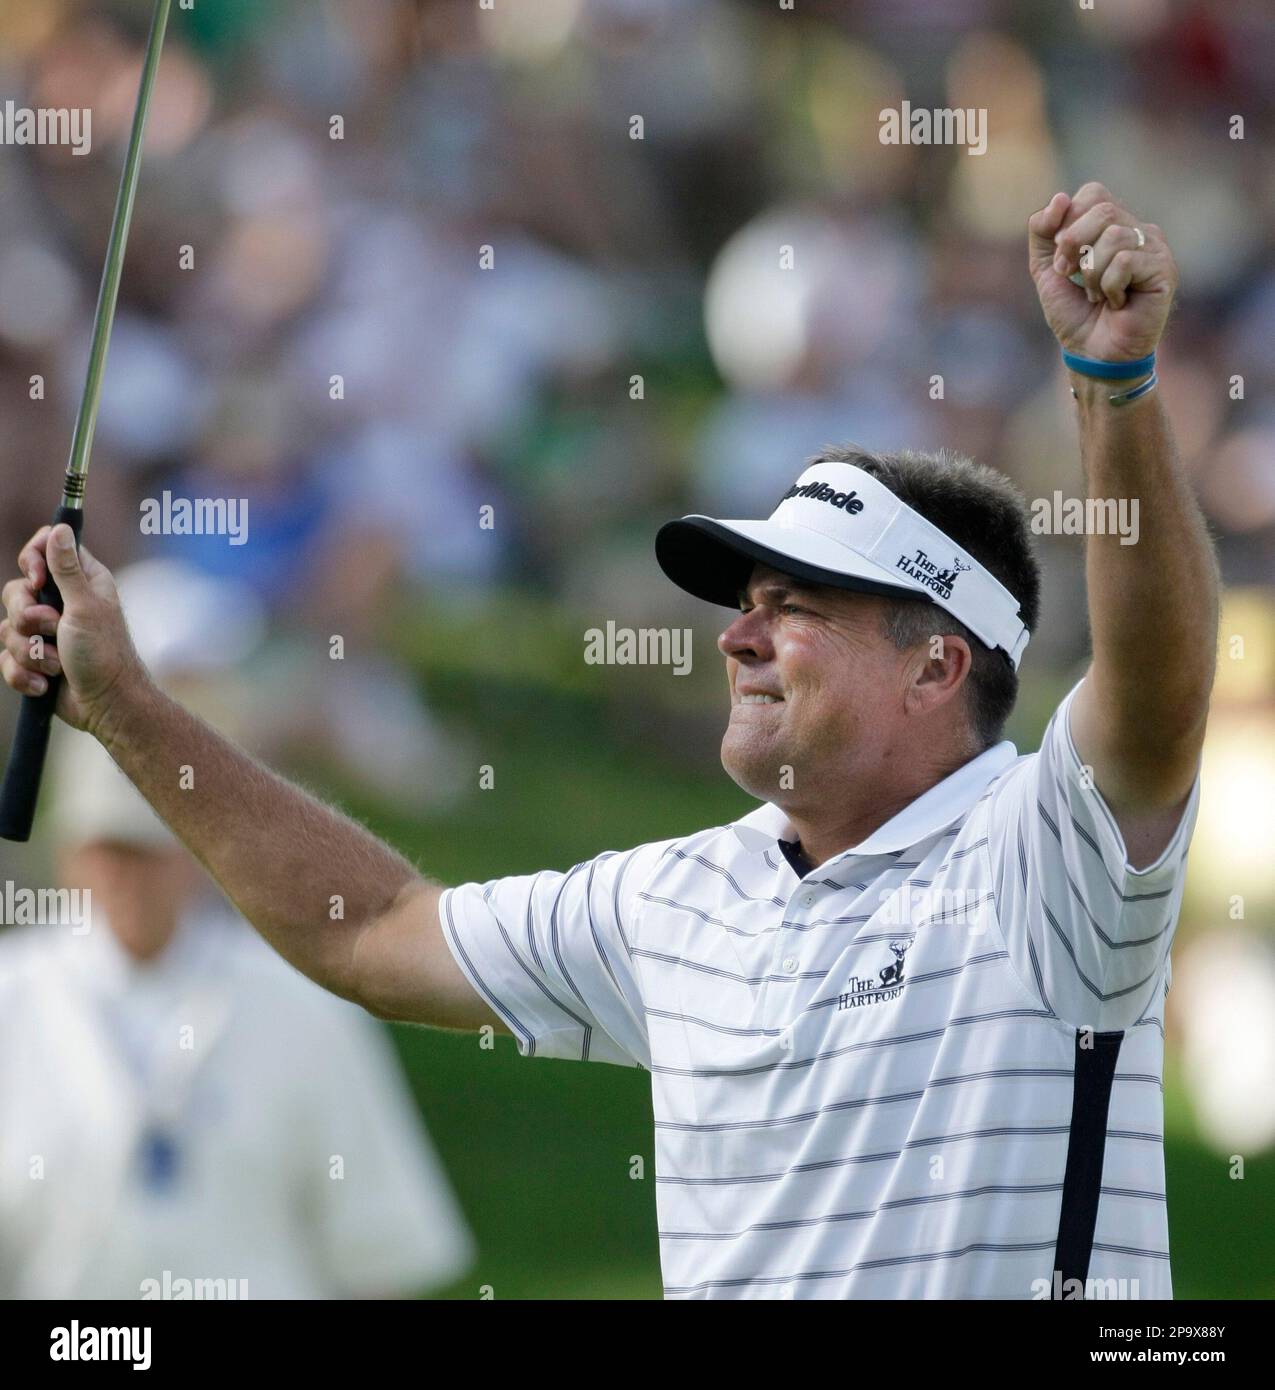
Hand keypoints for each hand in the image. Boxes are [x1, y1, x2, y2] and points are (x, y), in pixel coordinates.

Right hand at [0, 524, 143, 734]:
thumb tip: (61, 527)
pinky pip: (7, 659)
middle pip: (16, 590)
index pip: (44, 550)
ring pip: (8, 628)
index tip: (38, 578)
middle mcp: (62, 603)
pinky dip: (26, 674)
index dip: (33, 560)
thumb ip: (68, 569)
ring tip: (58, 664)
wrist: (105, 705)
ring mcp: (46, 632)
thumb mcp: (86, 606)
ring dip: (32, 651)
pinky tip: (46, 684)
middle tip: (52, 628)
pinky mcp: (35, 659)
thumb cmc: (105, 654)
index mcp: (81, 582)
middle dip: (27, 616)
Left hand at [1028, 182, 1177, 362]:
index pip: (1092, 193)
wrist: (1092, 354)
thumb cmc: (1075, 313)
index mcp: (1111, 224)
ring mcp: (1153, 248)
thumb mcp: (1046, 269)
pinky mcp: (1164, 269)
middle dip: (1074, 246)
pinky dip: (1109, 287)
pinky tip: (1118, 302)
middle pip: (1102, 209)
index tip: (1060, 259)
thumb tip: (1060, 198)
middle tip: (1072, 276)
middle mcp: (1136, 229)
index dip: (1068, 222)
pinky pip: (1126, 261)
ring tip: (1098, 295)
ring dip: (1092, 274)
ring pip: (1113, 236)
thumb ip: (1042, 231)